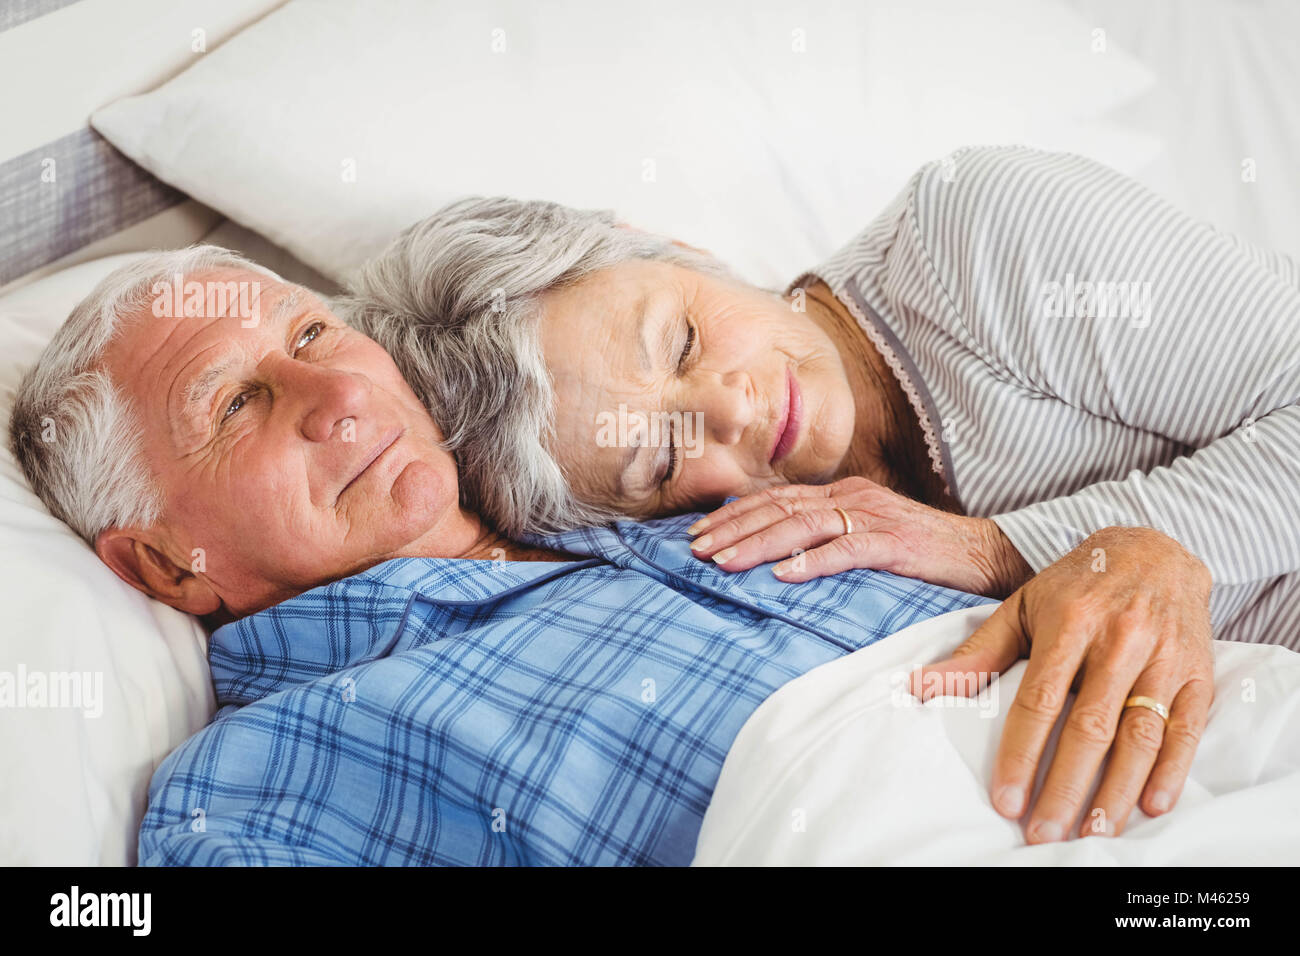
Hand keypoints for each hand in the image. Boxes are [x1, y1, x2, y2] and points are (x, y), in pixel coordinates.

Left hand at [686, 476, 1030, 596]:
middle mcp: (851, 498)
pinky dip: (813, 562)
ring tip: (724, 563)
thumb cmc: (921, 552)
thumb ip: (826, 539)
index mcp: (841, 494)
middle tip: (694, 550)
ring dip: (759, 544)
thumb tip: (777, 558)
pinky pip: (848, 550)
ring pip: (804, 525)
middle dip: (732, 528)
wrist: (984, 554)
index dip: (733, 514)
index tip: (697, 532)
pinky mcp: (895, 543)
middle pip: (779, 508)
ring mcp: (873, 517)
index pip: (775, 498)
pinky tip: (785, 576)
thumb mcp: (865, 536)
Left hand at [912, 526, 1215, 840]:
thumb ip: (976, 653)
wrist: (1154, 548)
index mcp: (1070, 623)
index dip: (1021, 754)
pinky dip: (1171, 770)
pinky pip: (1186, 728)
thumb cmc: (1075, 584)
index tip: (1006, 799)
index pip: (1039, 701)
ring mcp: (1163, 657)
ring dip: (1116, 791)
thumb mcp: (1021, 607)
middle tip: (1044, 833)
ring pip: (1140, 735)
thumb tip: (919, 687)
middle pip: (1090, 728)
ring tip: (1092, 832)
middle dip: (1065, 787)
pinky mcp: (1197, 672)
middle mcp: (1119, 640)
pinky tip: (1150, 804)